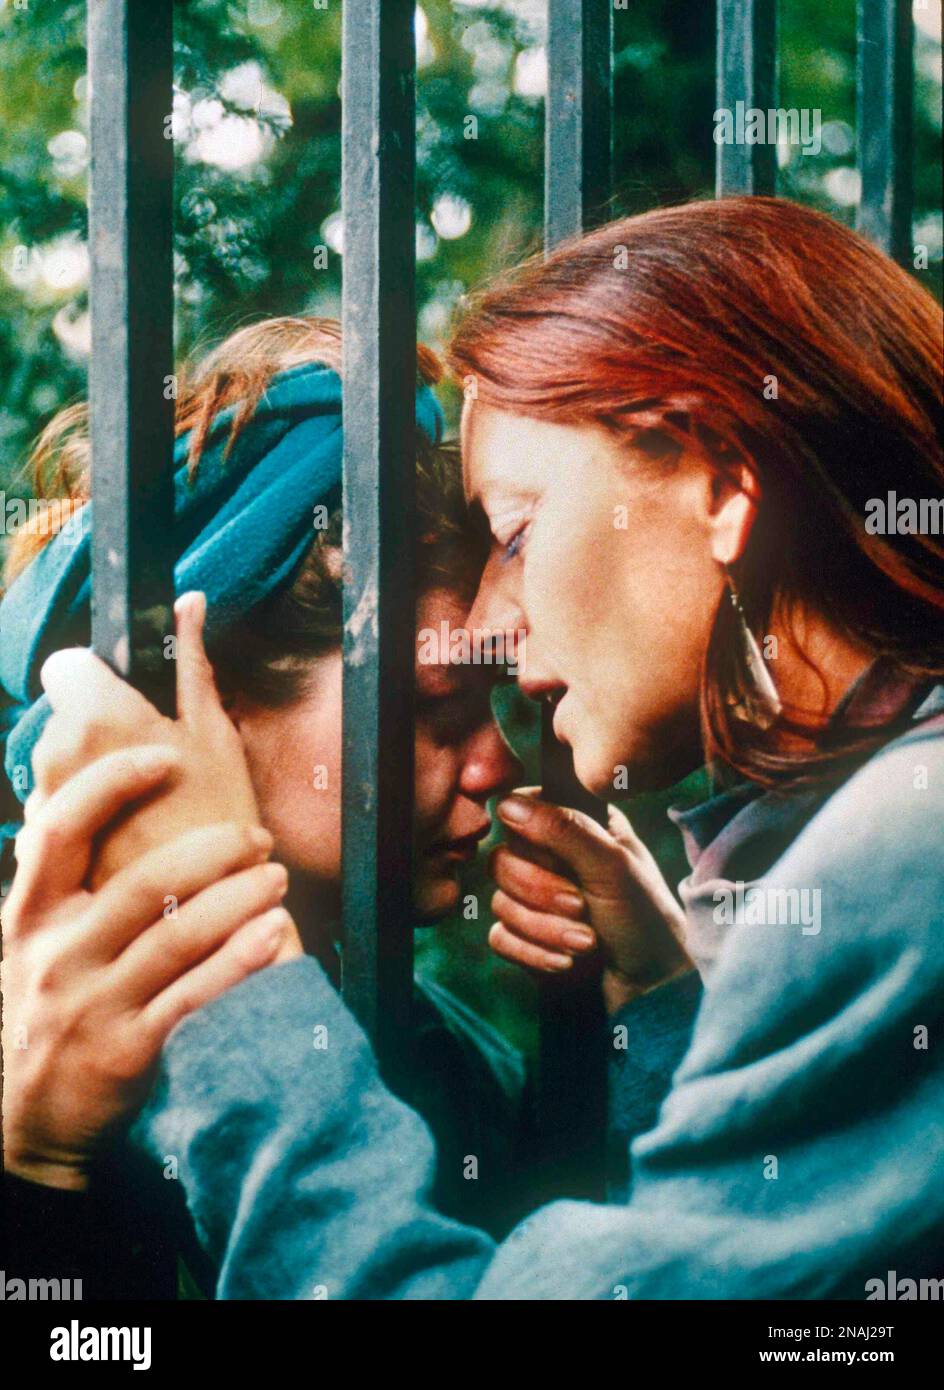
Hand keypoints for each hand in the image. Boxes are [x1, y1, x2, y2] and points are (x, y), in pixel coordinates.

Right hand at [1, 743, 292, 1190]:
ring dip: (239, 899)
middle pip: (143, 882)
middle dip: (212, 850)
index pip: (60, 830)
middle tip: (257, 838)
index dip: (111, 784)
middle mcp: (55, 957)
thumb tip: (106, 806)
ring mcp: (90, 1007)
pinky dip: (239, 962)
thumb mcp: (30, 949)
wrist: (26, 1128)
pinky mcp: (126, 1052)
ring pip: (177, 936)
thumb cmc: (45, 1016)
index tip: (166, 758)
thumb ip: (62, 890)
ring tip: (277, 878)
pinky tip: (274, 935)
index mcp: (28, 919)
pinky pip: (193, 996)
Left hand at [31, 592, 260, 892]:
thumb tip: (189, 602)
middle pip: (64, 715)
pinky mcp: (45, 850)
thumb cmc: (218, 822)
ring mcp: (45, 806)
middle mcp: (56, 757)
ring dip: (94, 773)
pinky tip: (133, 835)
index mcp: (96, 717)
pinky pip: (58, 811)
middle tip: (159, 755)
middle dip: (102, 725)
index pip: (67, 663)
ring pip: (60, 765)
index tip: (135, 697)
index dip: (100, 674)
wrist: (200, 918)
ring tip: (150, 803)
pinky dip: (90, 814)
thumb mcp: (216, 737)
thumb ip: (192, 665)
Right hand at [488, 790, 693, 1013]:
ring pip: (500, 903)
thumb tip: (508, 803)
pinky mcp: (529, 938)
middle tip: (580, 907)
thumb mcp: (612, 866)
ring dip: (545, 929)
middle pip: (501, 861)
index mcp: (577, 826)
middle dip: (540, 892)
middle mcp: (554, 859)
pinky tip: (566, 963)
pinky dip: (533, 953)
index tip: (555, 858)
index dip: (527, 837)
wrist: (654, 988)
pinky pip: (500, 938)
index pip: (519, 812)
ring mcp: (538, 901)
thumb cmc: (645, 919)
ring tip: (587, 943)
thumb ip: (563, 829)